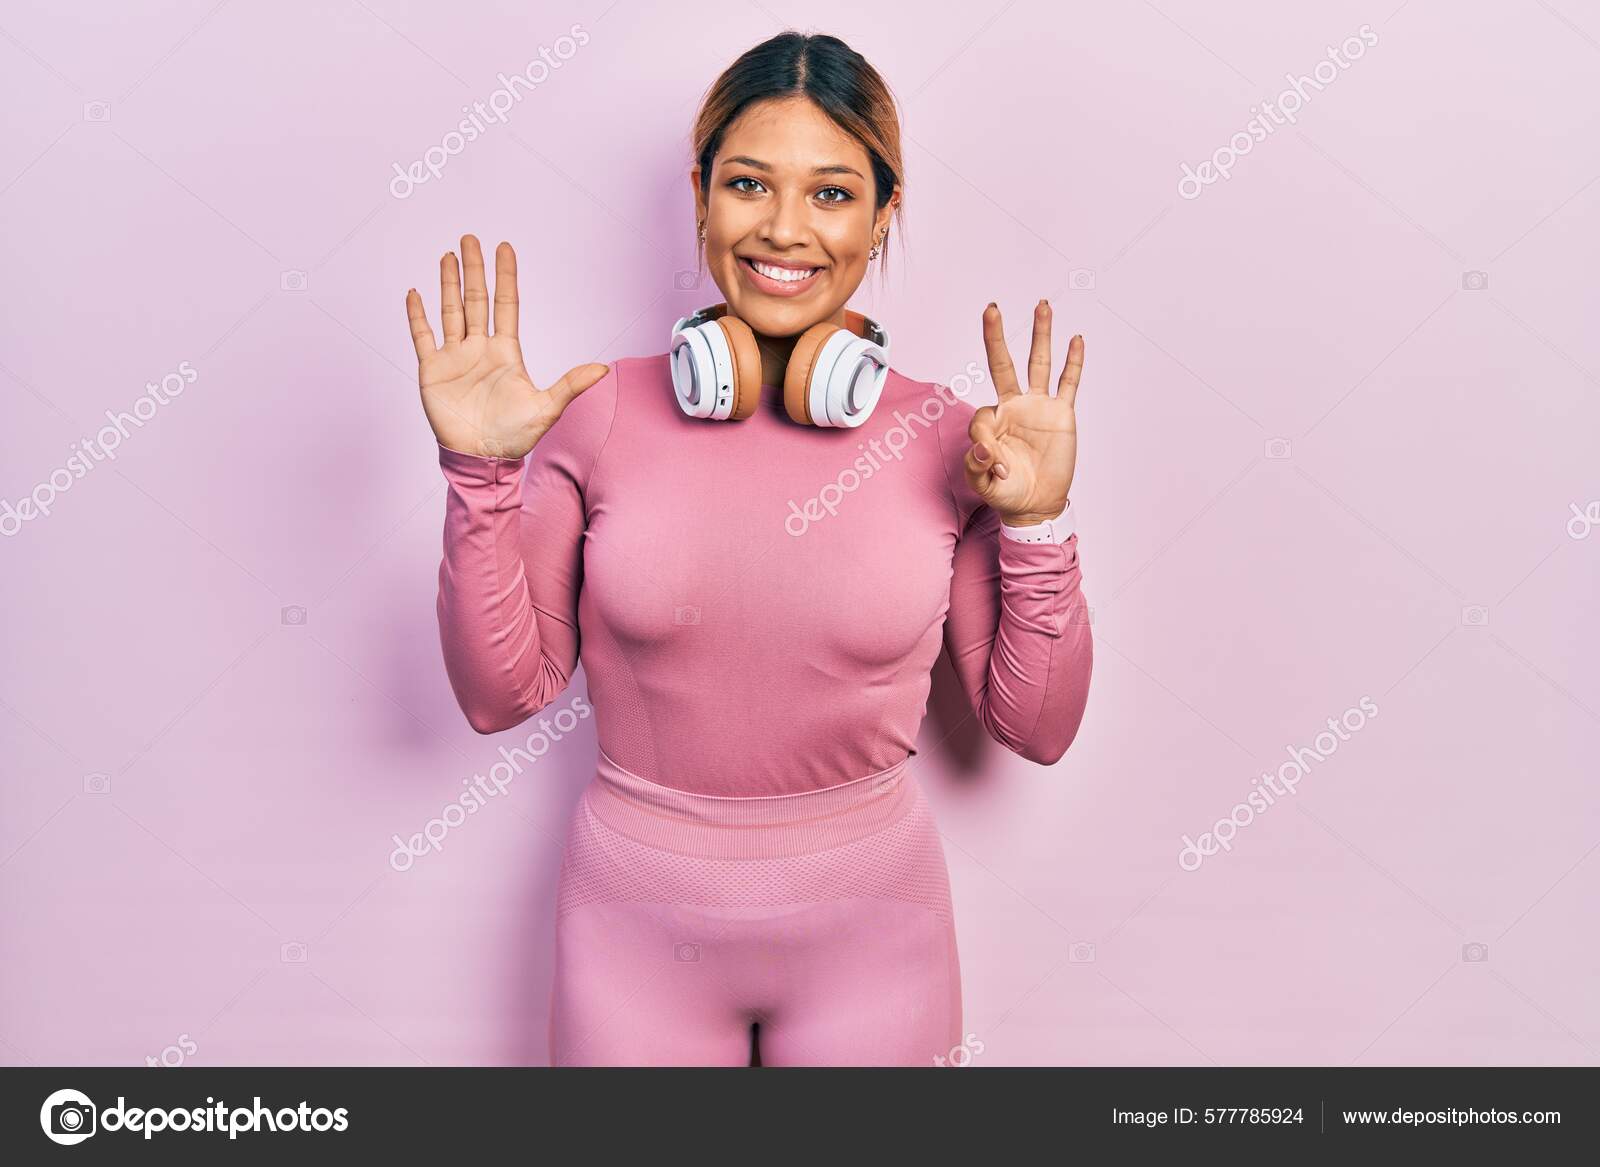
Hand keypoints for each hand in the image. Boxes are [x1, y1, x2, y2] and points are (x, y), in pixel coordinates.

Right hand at [405, 234, 608, 459]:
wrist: (482, 459)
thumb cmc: (515, 437)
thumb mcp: (547, 409)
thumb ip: (571, 385)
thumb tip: (603, 369)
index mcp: (506, 352)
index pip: (505, 305)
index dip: (505, 277)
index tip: (505, 248)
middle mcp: (479, 349)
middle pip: (476, 300)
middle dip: (474, 270)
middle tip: (470, 239)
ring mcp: (455, 358)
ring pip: (450, 311)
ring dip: (448, 284)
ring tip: (448, 256)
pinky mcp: (433, 371)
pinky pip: (423, 337)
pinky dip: (417, 316)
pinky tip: (415, 293)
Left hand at [963, 301, 1082, 524]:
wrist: (1036, 504)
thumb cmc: (1006, 492)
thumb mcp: (983, 483)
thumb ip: (976, 465)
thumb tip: (983, 447)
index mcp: (991, 421)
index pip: (982, 416)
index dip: (985, 442)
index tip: (994, 466)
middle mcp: (1014, 406)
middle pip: (1003, 364)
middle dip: (996, 336)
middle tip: (992, 308)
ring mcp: (1039, 406)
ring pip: (1039, 363)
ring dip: (1040, 335)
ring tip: (1042, 306)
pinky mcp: (1062, 413)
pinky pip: (1068, 383)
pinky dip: (1073, 362)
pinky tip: (1075, 339)